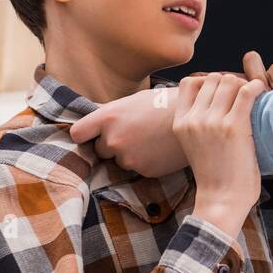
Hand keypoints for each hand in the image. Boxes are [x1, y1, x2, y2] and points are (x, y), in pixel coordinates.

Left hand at [69, 86, 185, 177]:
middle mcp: (113, 140)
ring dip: (129, 154)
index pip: (77, 134)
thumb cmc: (163, 104)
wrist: (194, 118)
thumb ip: (108, 112)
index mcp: (108, 118)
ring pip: (119, 161)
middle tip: (133, 133)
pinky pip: (136, 169)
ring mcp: (128, 158)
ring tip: (149, 140)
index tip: (91, 135)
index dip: (84, 135)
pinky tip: (157, 149)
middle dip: (111, 145)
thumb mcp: (133, 101)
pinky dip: (144, 161)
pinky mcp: (143, 171)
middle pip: (99, 150)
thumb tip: (88, 114)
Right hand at [173, 74, 265, 237]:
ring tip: (252, 96)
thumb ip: (198, 120)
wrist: (222, 199)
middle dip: (229, 82)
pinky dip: (256, 87)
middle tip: (242, 95)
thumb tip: (215, 97)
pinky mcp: (234, 126)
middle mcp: (194, 118)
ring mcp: (213, 121)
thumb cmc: (214, 174)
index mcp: (180, 122)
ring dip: (243, 85)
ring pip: (229, 81)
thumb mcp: (193, 143)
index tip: (223, 92)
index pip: (189, 82)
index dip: (209, 81)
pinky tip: (261, 92)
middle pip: (212, 78)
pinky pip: (246, 92)